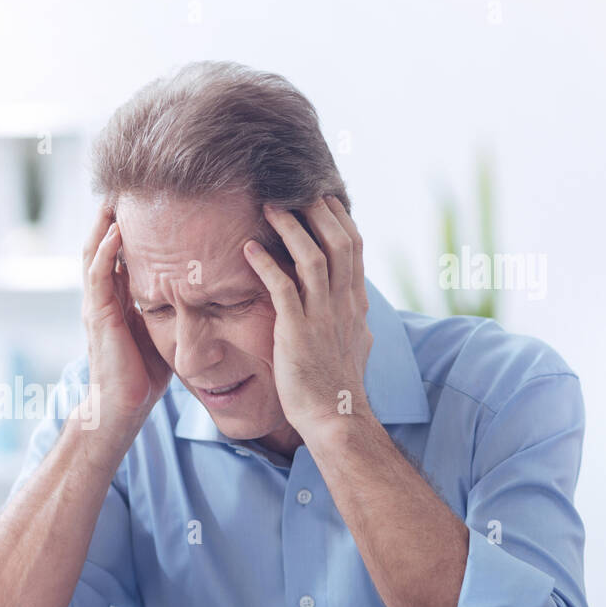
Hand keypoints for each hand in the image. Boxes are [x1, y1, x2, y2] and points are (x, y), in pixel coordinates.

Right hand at [81, 203, 171, 440]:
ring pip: (94, 252)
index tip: (145, 201)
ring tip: (115, 196)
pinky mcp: (97, 315)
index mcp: (117, 299)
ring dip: (103, 223)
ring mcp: (96, 304)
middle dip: (111, 215)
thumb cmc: (144, 375)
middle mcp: (103, 296)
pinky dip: (105, 251)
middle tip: (126, 186)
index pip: (119, 253)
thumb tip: (205, 291)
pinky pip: (98, 275)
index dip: (128, 227)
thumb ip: (174, 309)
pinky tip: (117, 231)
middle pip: (102, 244)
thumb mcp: (163, 331)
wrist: (123, 406)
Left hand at [243, 196, 372, 441]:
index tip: (321, 197)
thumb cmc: (337, 384)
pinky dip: (265, 264)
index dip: (338, 218)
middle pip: (339, 241)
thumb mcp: (356, 343)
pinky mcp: (297, 331)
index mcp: (356, 303)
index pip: (354, 247)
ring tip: (268, 207)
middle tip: (293, 189)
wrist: (335, 417)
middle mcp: (344, 303)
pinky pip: (283, 287)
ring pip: (313, 256)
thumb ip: (354, 318)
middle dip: (317, 210)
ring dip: (290, 228)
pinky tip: (247, 249)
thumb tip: (358, 305)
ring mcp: (323, 316)